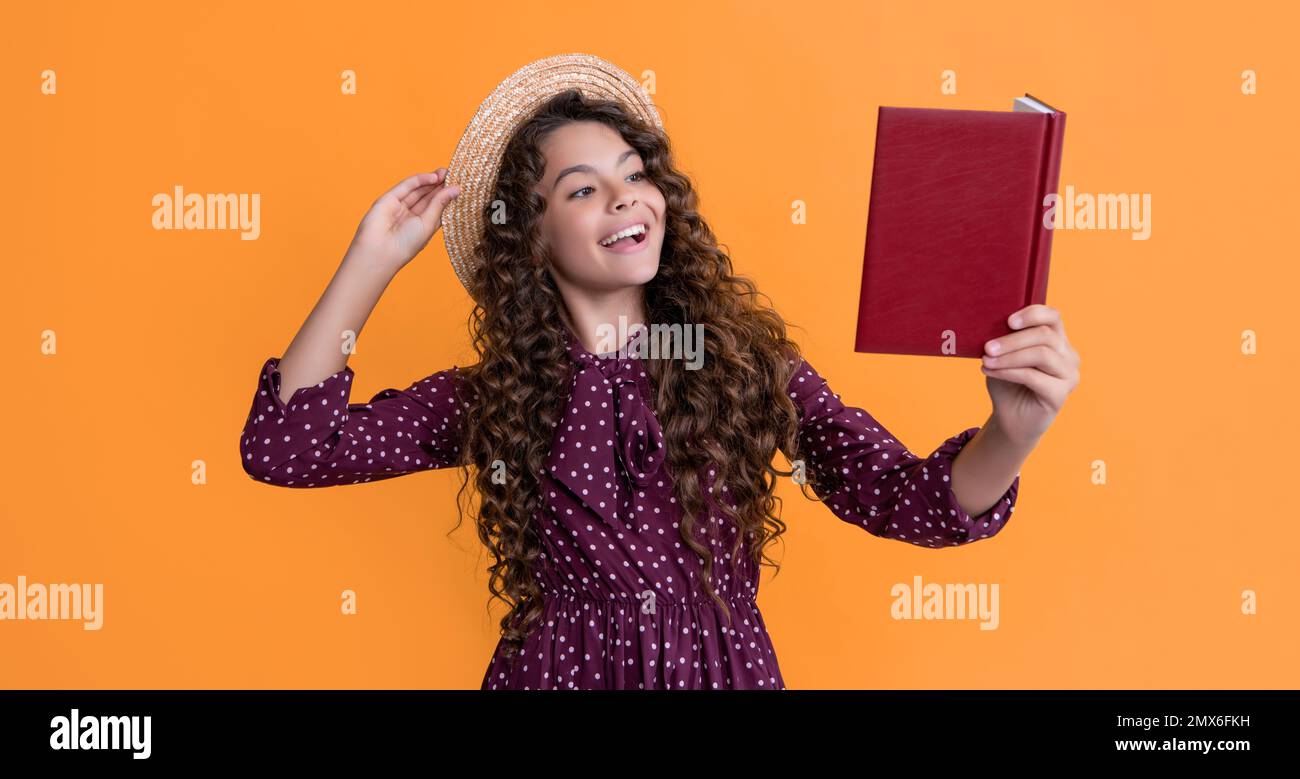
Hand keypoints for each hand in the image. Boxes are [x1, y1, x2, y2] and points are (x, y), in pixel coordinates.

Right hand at [347, 168, 461, 273]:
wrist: (380, 251)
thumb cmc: (406, 244)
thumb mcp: (428, 224)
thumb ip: (440, 204)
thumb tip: (456, 189)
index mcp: (423, 225)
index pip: (438, 207)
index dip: (447, 196)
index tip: (460, 185)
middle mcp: (411, 215)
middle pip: (429, 196)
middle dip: (441, 185)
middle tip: (454, 173)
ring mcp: (400, 206)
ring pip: (418, 190)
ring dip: (432, 180)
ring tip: (446, 172)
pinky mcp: (389, 198)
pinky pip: (406, 186)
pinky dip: (420, 180)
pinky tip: (433, 177)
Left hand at [980, 304, 1079, 444]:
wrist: (1010, 419)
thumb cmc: (1008, 385)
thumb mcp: (1004, 357)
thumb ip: (1005, 340)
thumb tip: (989, 324)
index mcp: (1058, 341)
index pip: (1053, 317)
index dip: (1033, 314)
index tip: (1008, 321)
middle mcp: (1068, 356)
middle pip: (1045, 335)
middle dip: (1012, 340)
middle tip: (987, 347)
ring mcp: (1068, 375)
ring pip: (1041, 354)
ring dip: (1009, 356)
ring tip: (986, 360)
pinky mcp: (1060, 394)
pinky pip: (1033, 376)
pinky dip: (1008, 371)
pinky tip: (989, 371)